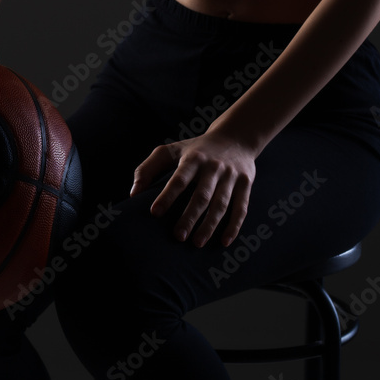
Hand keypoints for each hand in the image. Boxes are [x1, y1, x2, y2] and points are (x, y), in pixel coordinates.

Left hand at [129, 128, 258, 247]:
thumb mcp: (169, 151)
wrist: (235, 137)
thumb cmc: (194, 149)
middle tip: (177, 236)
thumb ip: (148, 168)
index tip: (154, 213)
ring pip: (220, 204)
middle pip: (201, 195)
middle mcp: (213, 167)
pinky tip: (224, 242)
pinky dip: (234, 226)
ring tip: (196, 243)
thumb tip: (134, 193)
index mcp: (193, 159)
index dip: (167, 196)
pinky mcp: (246, 184)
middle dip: (189, 217)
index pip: (179, 179)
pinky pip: (241, 208)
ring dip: (209, 225)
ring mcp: (231, 176)